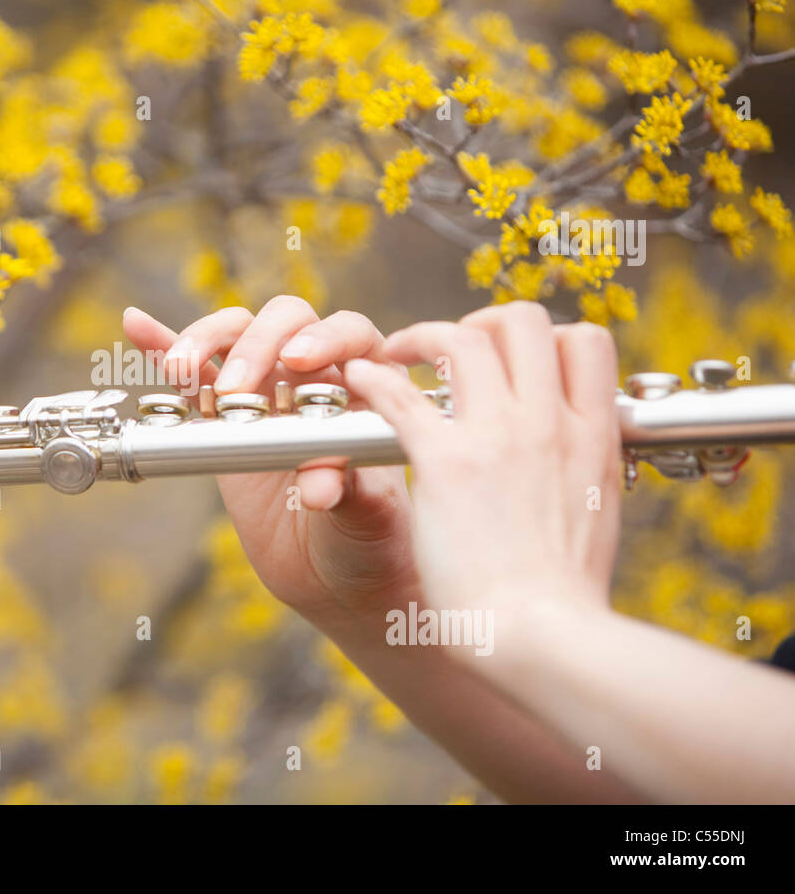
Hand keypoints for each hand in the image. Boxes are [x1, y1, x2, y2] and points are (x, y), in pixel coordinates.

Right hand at [123, 297, 416, 625]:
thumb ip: (352, 493)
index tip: (297, 362)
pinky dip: (162, 346)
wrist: (334, 577)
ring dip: (206, 340)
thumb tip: (320, 483)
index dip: (326, 337)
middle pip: (286, 322)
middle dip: (256, 343)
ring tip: (181, 370)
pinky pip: (191, 376)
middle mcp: (317, 377)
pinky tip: (136, 326)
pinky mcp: (221, 418)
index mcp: (367, 388)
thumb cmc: (368, 540)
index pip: (351, 334)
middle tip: (234, 389)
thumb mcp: (369, 519)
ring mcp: (266, 392)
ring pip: (235, 334)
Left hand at [343, 302, 622, 643]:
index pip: (585, 341)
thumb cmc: (565, 597)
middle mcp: (549, 423)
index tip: (512, 359)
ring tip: (396, 357)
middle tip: (447, 348)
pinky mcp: (445, 462)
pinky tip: (359, 381)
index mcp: (592, 436)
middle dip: (480, 321)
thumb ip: (583, 476)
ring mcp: (498, 437)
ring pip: (460, 340)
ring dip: (419, 337)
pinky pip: (399, 394)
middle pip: (521, 321)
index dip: (545, 335)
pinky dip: (373, 378)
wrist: (546, 636)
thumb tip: (573, 467)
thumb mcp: (598, 517)